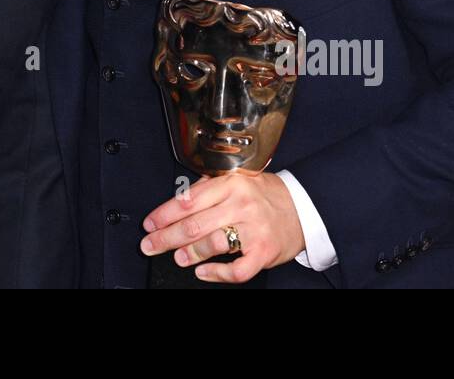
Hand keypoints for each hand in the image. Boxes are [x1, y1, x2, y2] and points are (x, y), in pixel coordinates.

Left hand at [139, 170, 305, 283]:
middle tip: (150, 245)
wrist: (303, 209)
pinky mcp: (264, 252)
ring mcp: (254, 230)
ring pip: (213, 244)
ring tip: (176, 258)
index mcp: (231, 184)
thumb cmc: (264, 195)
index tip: (150, 224)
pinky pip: (237, 270)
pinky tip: (202, 272)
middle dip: (167, 237)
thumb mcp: (238, 180)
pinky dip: (217, 274)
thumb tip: (176, 202)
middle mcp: (241, 205)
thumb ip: (209, 188)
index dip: (164, 214)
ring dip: (189, 254)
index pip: (189, 200)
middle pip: (195, 224)